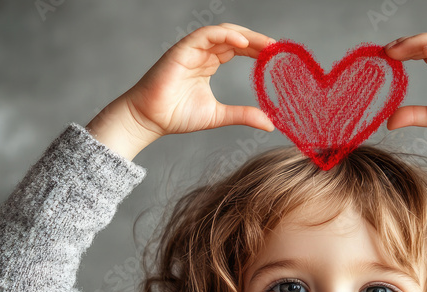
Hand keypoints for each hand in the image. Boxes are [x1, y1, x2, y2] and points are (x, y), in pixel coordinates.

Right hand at [125, 23, 276, 137]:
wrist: (149, 120)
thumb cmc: (177, 116)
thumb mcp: (219, 116)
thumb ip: (243, 115)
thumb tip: (271, 123)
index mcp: (209, 63)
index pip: (238, 49)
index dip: (257, 50)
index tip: (277, 56)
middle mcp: (202, 53)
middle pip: (234, 37)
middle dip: (257, 41)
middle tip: (277, 48)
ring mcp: (192, 49)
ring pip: (223, 32)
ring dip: (246, 36)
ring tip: (266, 45)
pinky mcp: (182, 49)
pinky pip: (206, 35)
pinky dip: (225, 35)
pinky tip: (242, 43)